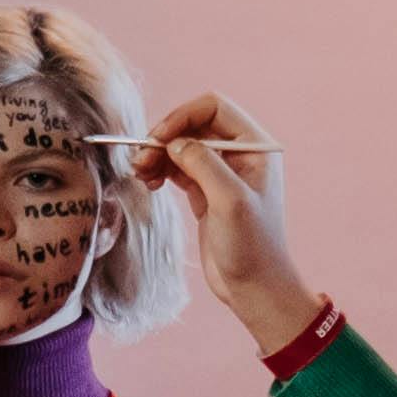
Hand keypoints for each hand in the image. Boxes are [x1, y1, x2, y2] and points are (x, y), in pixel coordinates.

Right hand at [136, 94, 318, 356]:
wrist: (254, 288)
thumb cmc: (252, 247)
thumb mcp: (229, 201)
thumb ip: (203, 164)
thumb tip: (174, 142)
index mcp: (256, 147)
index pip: (214, 108)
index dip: (183, 116)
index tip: (159, 138)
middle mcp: (240, 155)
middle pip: (193, 124)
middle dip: (165, 136)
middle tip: (141, 157)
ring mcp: (221, 174)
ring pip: (181, 147)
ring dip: (158, 154)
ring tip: (140, 171)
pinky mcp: (205, 193)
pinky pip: (177, 168)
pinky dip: (160, 169)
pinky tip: (149, 181)